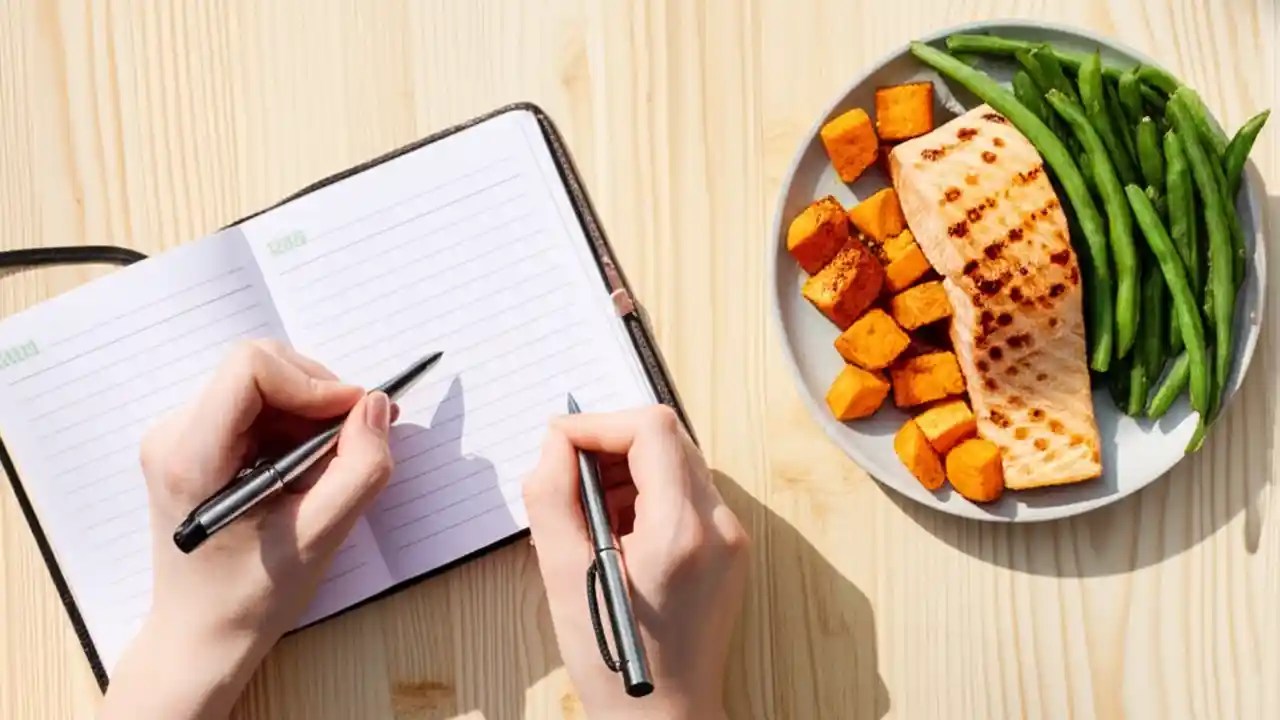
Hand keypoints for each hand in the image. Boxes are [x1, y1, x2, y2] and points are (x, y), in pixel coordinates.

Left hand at [99, 340, 394, 719]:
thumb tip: (376, 406)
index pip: (250, 367)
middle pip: (259, 368)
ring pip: (263, 383)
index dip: (312, 381)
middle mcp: (174, 434)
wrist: (202, 635)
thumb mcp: (320, 537)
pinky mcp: (195, 442)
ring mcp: (179, 436)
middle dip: (317, 396)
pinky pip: (256, 404)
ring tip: (329, 465)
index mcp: (191, 457)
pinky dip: (294, 425)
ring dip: (309, 414)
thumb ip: (359, 469)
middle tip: (354, 441)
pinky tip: (306, 469)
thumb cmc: (251, 597)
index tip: (353, 415)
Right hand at [523, 405, 749, 719]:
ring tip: (593, 513)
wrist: (666, 718)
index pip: (650, 430)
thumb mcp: (564, 577)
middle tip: (571, 478)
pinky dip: (649, 492)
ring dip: (630, 468)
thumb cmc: (615, 661)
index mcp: (681, 531)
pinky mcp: (731, 548)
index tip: (559, 443)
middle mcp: (719, 525)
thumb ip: (553, 497)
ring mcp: (732, 536)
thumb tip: (556, 442)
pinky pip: (688, 491)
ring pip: (679, 460)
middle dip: (612, 443)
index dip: (598, 424)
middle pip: (668, 437)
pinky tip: (620, 531)